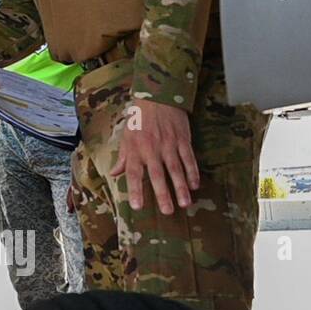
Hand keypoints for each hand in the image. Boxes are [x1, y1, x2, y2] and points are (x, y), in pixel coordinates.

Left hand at [110, 99, 198, 214]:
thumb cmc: (139, 119)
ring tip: (185, 203)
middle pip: (158, 175)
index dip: (136, 189)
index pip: (134, 173)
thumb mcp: (126, 136)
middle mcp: (152, 149)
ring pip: (176, 169)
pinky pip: (189, 159)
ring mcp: (169, 145)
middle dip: (163, 194)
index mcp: (136, 149)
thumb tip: (115, 173)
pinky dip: (192, 172)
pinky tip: (195, 185)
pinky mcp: (183, 140)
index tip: (137, 206)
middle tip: (168, 211)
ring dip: (181, 187)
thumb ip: (124, 157)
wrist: (158, 98)